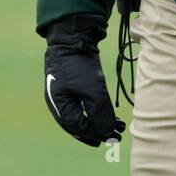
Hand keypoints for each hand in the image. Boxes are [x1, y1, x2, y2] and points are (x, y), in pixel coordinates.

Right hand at [43, 14, 125, 146]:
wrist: (72, 38)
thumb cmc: (80, 64)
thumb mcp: (92, 89)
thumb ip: (99, 112)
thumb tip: (106, 132)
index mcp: (60, 107)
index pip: (78, 127)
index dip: (96, 134)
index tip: (113, 136)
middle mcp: (59, 104)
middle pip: (78, 125)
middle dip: (99, 131)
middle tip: (117, 136)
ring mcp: (64, 95)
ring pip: (81, 116)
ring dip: (99, 122)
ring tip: (117, 125)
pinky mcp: (71, 86)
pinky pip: (82, 105)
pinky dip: (95, 111)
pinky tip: (107, 113)